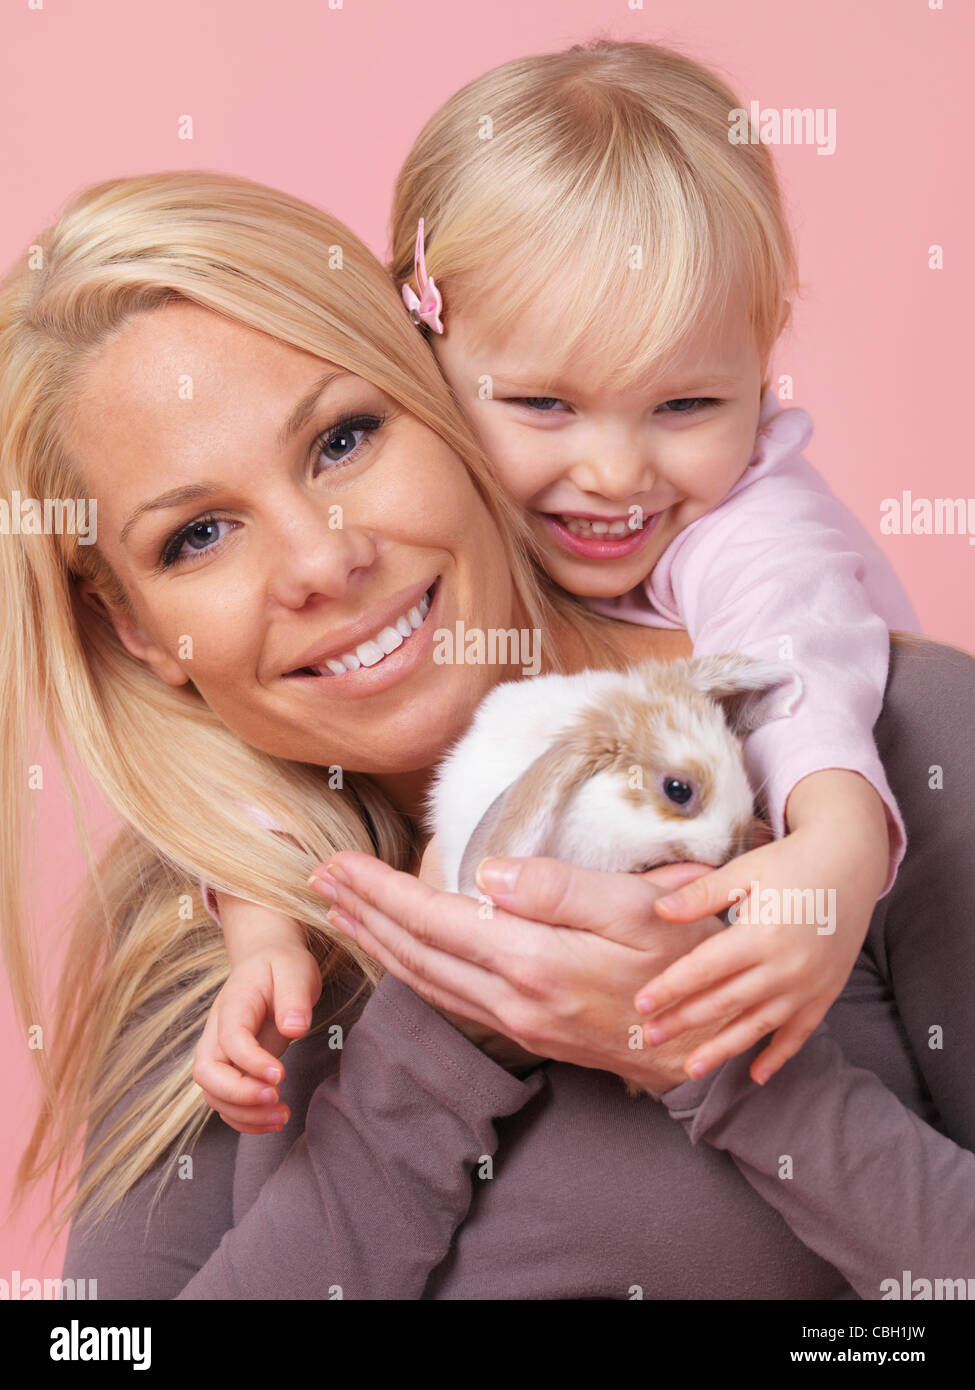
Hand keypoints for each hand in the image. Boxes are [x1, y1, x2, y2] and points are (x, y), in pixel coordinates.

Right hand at [193, 944, 321, 1133]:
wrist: (266, 961)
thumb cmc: (281, 965)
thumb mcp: (295, 969)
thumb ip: (294, 997)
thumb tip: (295, 1029)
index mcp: (232, 1005)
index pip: (230, 1039)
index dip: (251, 1062)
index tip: (281, 1074)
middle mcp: (217, 1032)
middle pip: (207, 1073)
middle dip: (238, 1095)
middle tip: (276, 1099)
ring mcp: (220, 1053)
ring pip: (214, 1094)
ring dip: (244, 1113)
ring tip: (282, 1117)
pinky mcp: (231, 1069)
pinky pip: (225, 1102)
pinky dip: (245, 1119)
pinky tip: (273, 1121)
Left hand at [308, 846, 731, 1093]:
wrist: (711, 1043)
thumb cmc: (684, 959)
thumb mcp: (636, 908)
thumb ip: (557, 888)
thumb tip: (485, 873)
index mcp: (533, 962)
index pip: (433, 919)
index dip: (379, 890)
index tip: (337, 864)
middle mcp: (513, 999)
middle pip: (415, 954)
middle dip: (363, 913)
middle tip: (319, 879)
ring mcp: (519, 1022)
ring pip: (426, 981)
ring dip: (380, 943)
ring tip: (344, 911)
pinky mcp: (529, 1032)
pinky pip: (450, 997)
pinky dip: (413, 969)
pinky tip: (403, 954)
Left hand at [635, 818, 885, 1084]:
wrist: (850, 864)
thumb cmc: (790, 863)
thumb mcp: (744, 870)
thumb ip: (701, 894)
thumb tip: (660, 912)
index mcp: (760, 934)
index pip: (704, 969)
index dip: (670, 988)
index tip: (641, 1004)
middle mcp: (785, 967)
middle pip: (724, 1002)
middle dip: (683, 1022)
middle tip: (648, 1039)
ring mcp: (808, 985)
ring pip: (756, 1026)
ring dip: (721, 1049)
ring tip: (689, 1069)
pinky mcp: (825, 994)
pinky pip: (799, 1033)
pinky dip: (778, 1056)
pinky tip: (755, 1076)